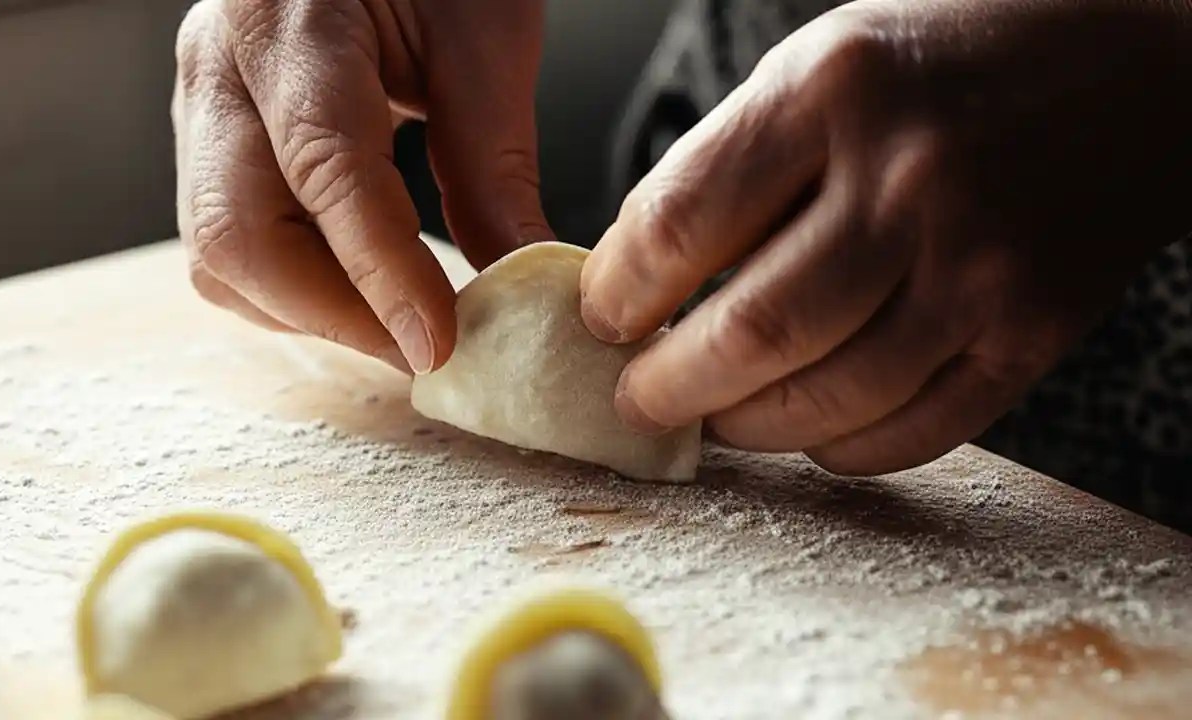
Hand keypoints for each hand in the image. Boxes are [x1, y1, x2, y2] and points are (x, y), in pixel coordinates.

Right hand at [173, 0, 551, 372]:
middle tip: (425, 349)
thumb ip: (492, 163)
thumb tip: (514, 285)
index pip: (325, 169)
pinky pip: (228, 242)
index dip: (380, 274)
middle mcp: (220, 65)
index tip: (439, 344)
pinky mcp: (209, 138)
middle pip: (238, 232)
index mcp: (290, 20)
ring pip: (220, 254)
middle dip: (336, 314)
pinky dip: (295, 287)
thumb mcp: (483, 35)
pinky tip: (358, 288)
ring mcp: (202, 104)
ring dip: (312, 311)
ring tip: (399, 323)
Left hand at [581, 0, 1191, 474]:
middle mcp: (908, 179)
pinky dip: (843, 447)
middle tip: (640, 397)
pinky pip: (915, 429)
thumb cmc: (944, 70)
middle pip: (753, 330)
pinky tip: (812, 430)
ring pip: (829, 397)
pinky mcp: (1032, 329)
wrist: (1128, 69)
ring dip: (748, 427)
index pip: (683, 222)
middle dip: (671, 386)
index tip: (604, 319)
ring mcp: (979, 263)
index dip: (621, 292)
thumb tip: (646, 286)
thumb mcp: (821, 69)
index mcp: (832, 92)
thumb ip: (734, 166)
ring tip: (716, 418)